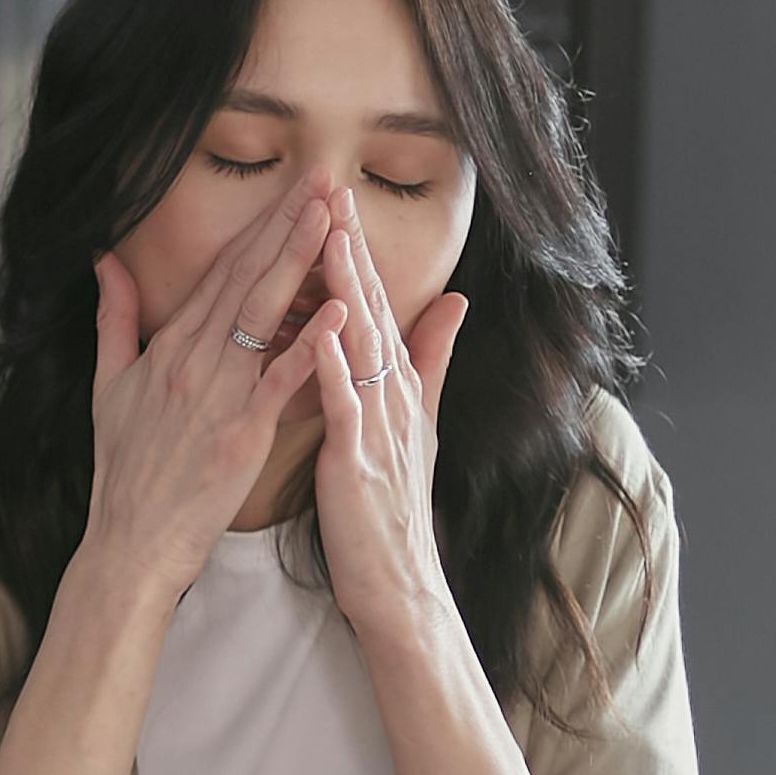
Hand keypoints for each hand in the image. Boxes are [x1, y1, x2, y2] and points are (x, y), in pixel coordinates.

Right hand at [76, 176, 346, 604]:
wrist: (131, 541)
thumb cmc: (124, 470)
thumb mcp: (109, 385)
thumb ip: (115, 319)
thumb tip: (107, 262)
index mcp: (169, 347)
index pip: (220, 272)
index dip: (258, 226)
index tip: (291, 189)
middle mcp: (193, 361)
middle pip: (246, 279)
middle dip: (286, 225)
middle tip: (322, 179)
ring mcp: (218, 395)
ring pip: (264, 316)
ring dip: (300, 264)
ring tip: (332, 221)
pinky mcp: (241, 433)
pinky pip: (280, 382)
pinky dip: (310, 347)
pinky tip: (341, 314)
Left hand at [305, 214, 472, 655]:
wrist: (401, 586)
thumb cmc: (392, 511)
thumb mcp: (416, 428)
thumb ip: (430, 364)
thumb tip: (454, 303)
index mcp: (398, 388)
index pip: (375, 305)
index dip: (357, 252)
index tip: (336, 199)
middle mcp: (393, 398)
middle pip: (370, 309)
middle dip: (350, 248)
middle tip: (331, 188)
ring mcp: (378, 426)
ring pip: (360, 344)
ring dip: (343, 288)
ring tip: (326, 234)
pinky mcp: (358, 460)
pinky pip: (344, 404)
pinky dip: (334, 364)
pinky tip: (322, 329)